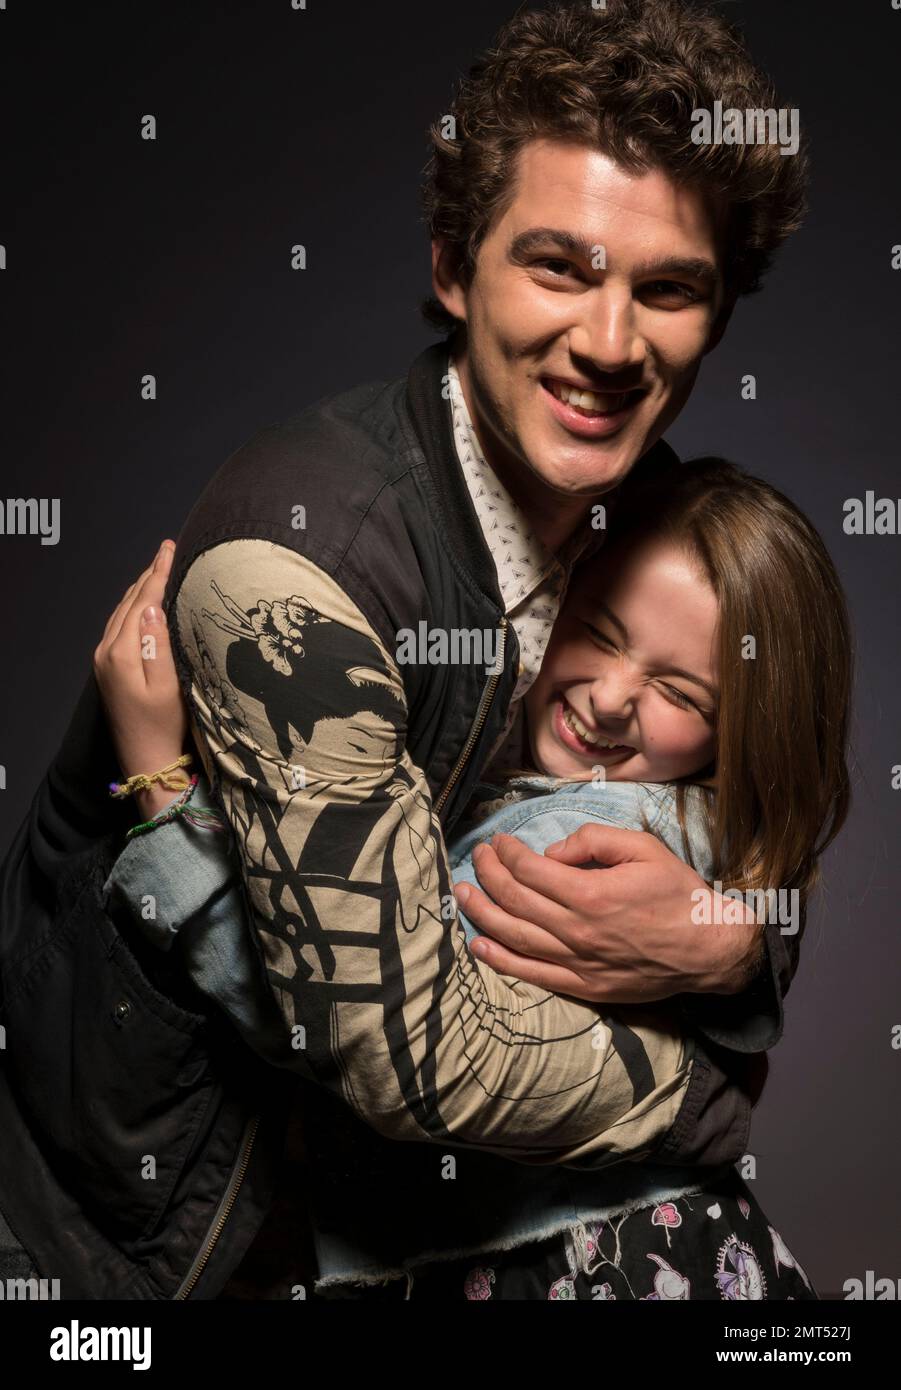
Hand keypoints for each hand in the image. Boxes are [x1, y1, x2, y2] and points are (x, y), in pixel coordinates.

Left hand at [93, 540, 189, 819]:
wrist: (147, 762)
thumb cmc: (165, 727)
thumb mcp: (168, 686)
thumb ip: (159, 645)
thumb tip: (154, 607)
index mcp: (122, 652)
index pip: (142, 602)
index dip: (158, 574)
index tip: (171, 549)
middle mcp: (108, 651)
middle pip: (129, 603)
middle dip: (149, 576)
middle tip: (168, 551)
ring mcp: (104, 660)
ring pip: (122, 613)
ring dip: (140, 589)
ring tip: (158, 569)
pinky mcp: (108, 669)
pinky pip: (119, 625)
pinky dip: (133, 607)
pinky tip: (143, 603)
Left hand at [454, 822, 763, 1004]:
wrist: (709, 950)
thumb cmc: (678, 895)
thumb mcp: (643, 848)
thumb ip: (594, 841)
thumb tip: (551, 853)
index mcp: (591, 894)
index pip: (529, 870)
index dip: (507, 853)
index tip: (500, 841)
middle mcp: (577, 930)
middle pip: (515, 900)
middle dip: (488, 874)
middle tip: (478, 857)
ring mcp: (578, 962)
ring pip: (515, 936)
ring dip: (482, 913)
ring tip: (462, 894)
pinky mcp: (583, 986)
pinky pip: (532, 973)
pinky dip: (501, 960)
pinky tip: (479, 945)